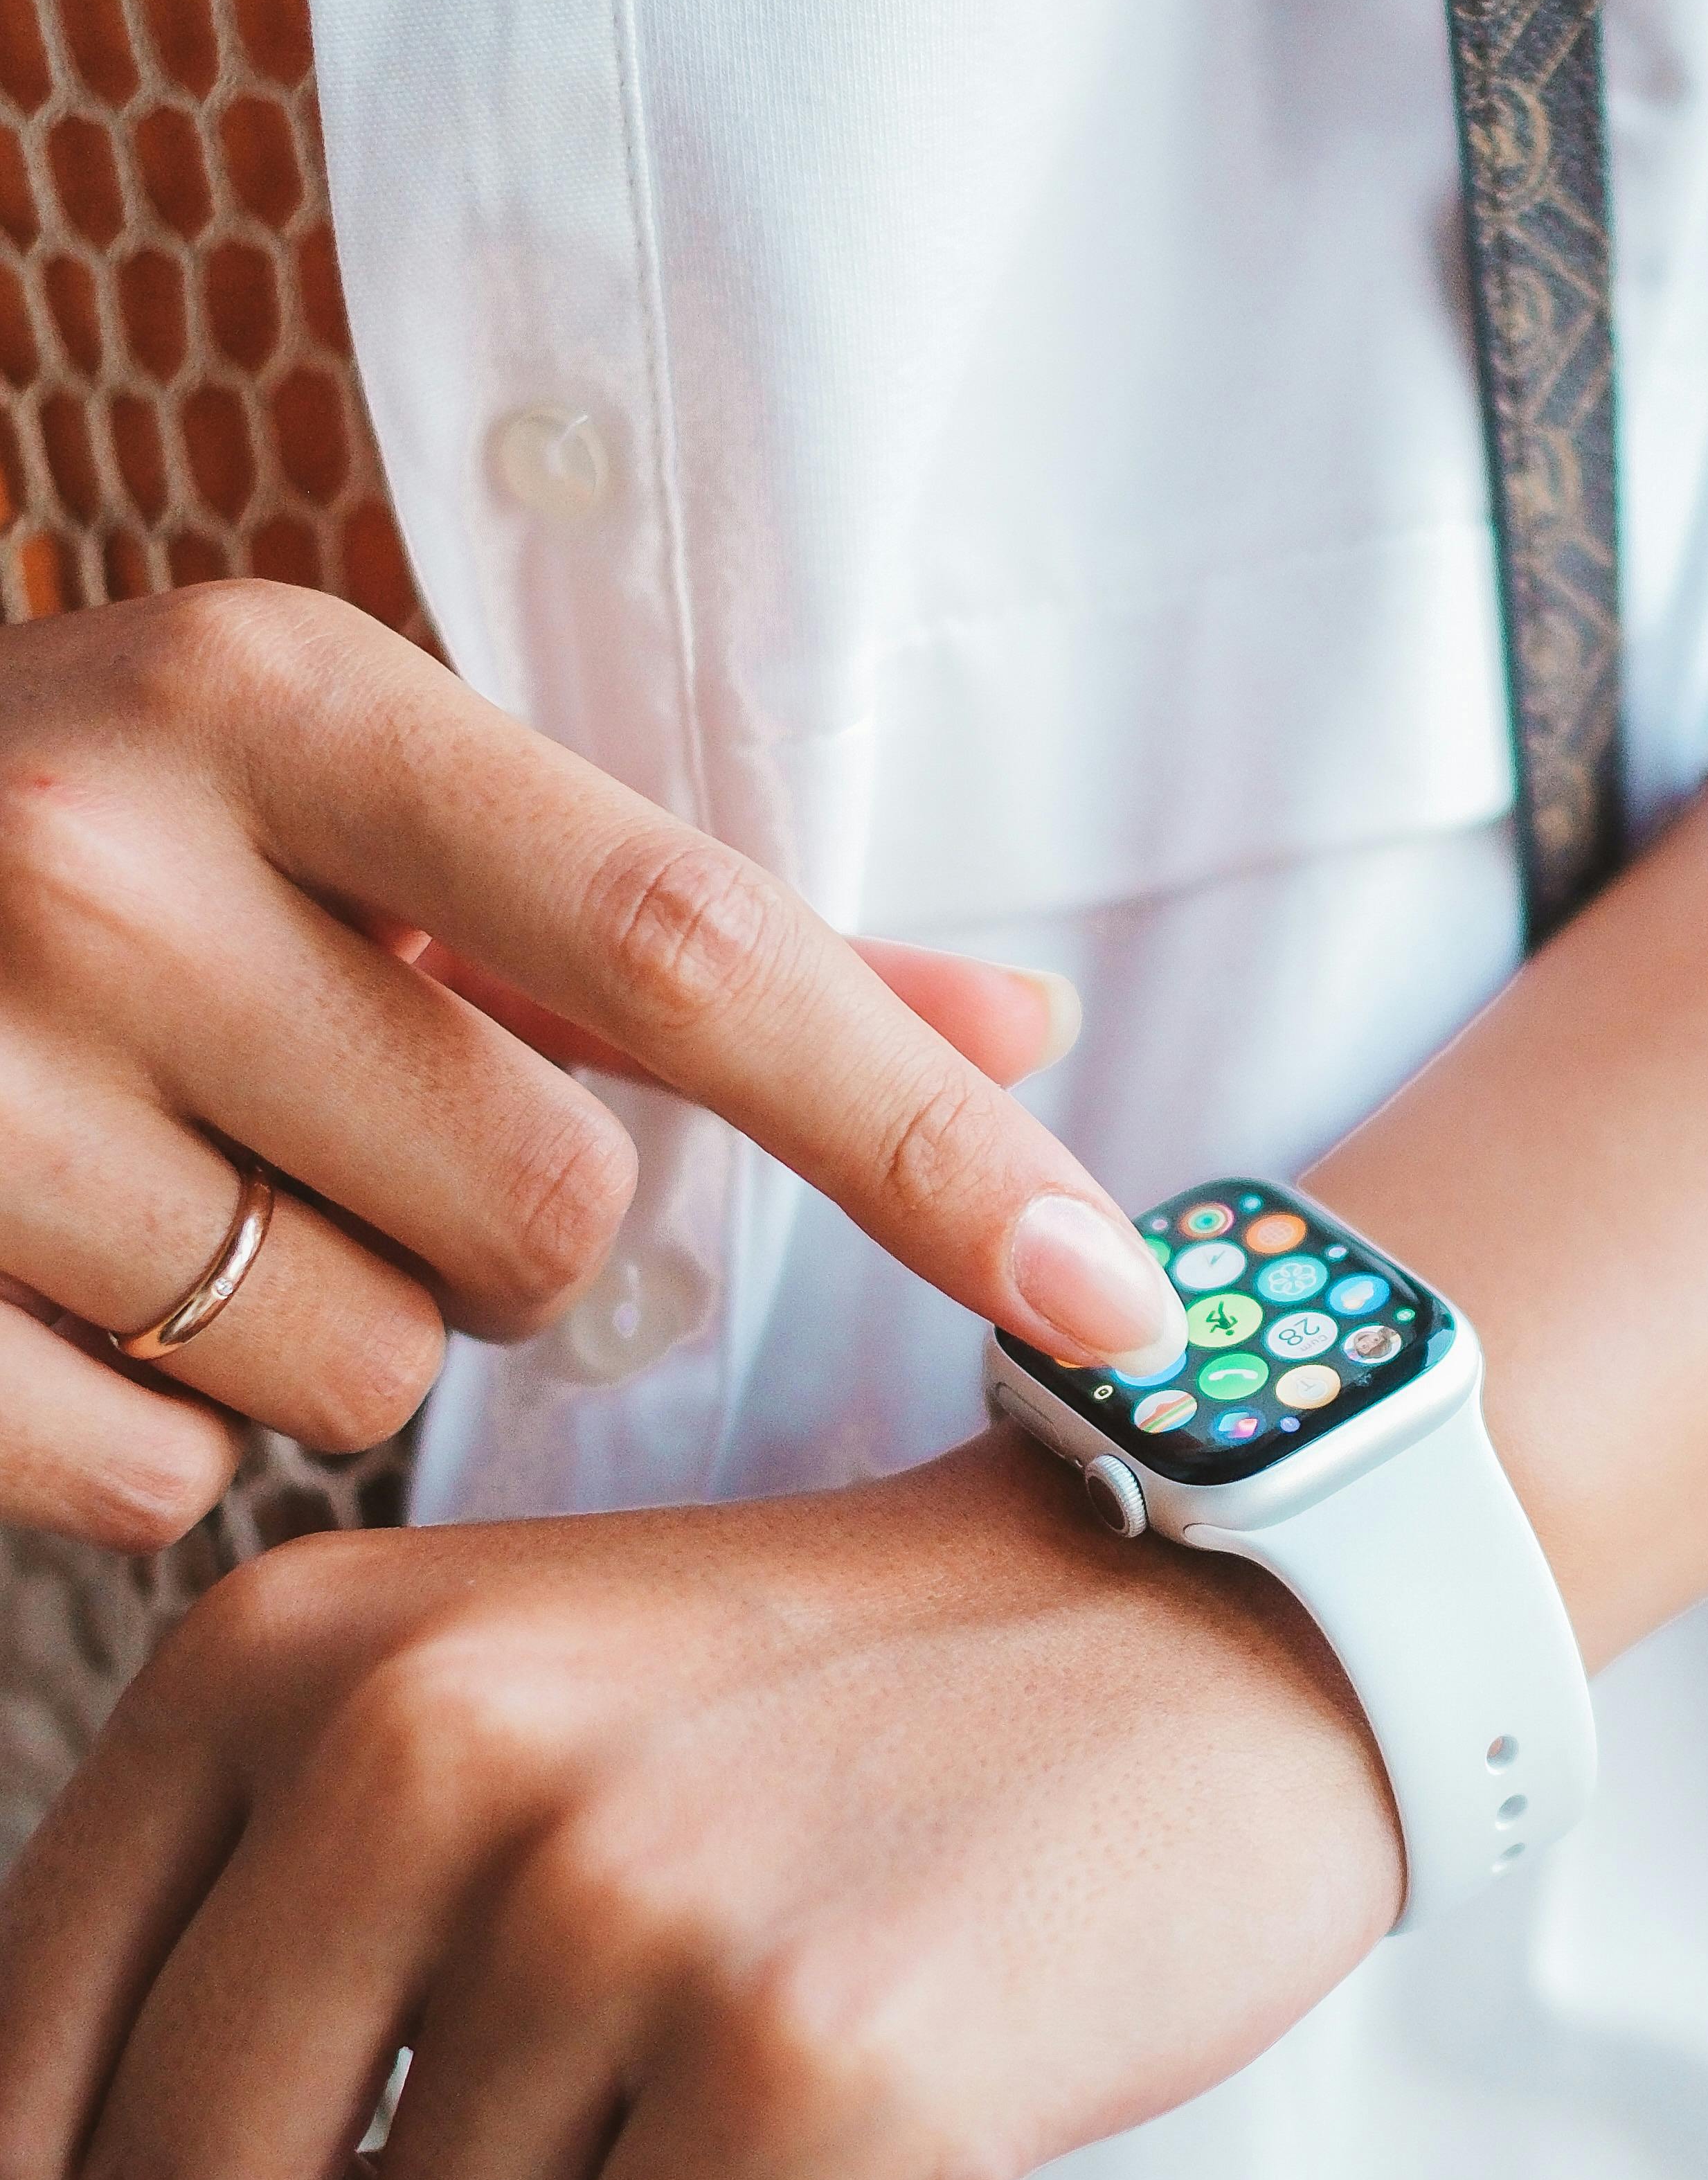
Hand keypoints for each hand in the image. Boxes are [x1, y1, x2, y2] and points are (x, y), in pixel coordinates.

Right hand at [0, 587, 1185, 1546]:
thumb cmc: (87, 857)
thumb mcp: (348, 816)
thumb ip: (673, 933)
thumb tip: (1028, 1023)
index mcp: (264, 689)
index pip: (685, 938)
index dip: (921, 1135)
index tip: (1128, 1292)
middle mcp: (98, 854)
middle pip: (545, 1212)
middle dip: (491, 1220)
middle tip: (318, 1121)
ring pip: (363, 1376)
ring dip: (318, 1329)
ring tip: (160, 1188)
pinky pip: (173, 1490)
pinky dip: (154, 1434)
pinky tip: (45, 1285)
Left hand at [0, 1434, 1402, 2179]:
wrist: (1204, 1624)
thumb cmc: (840, 1703)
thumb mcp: (494, 1713)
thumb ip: (264, 1951)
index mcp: (304, 1641)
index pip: (17, 2049)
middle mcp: (427, 1742)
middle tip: (540, 2129)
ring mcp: (615, 1898)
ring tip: (733, 2041)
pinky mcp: (797, 2058)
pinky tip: (838, 2100)